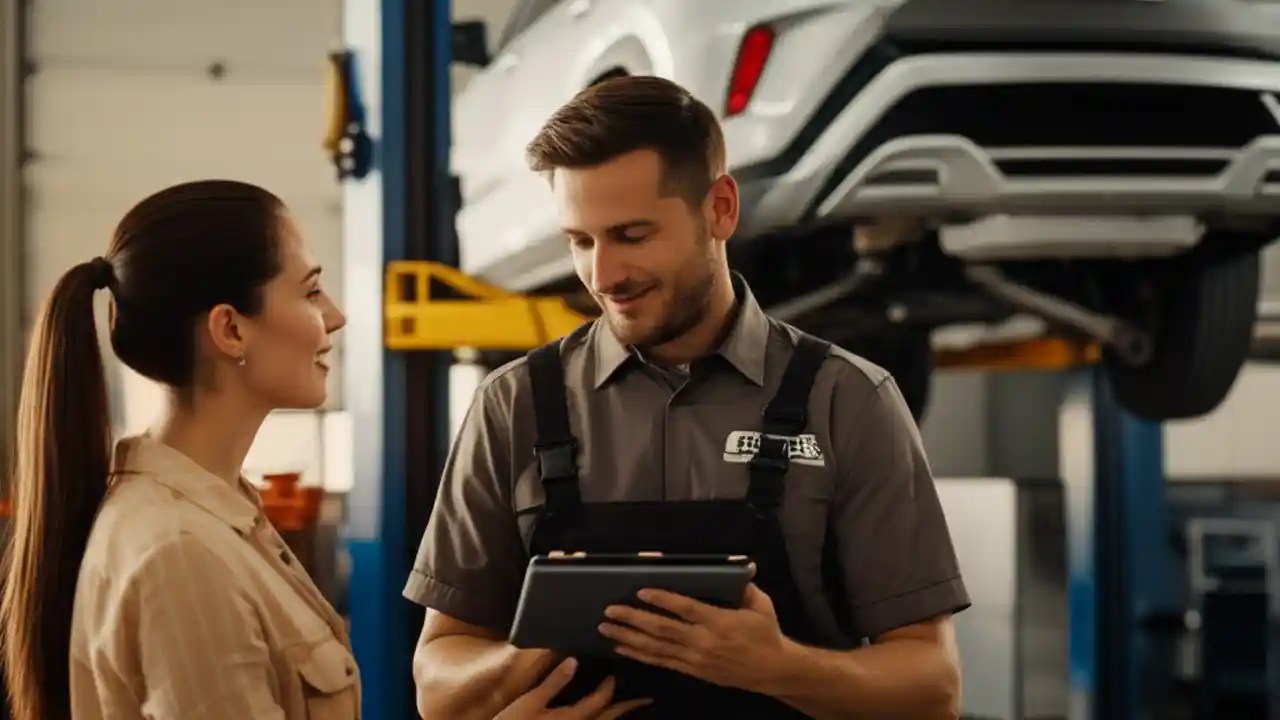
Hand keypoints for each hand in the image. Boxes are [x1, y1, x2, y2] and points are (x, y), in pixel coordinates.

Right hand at [494, 657, 653, 718]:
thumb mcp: (531, 701)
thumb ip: (554, 682)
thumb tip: (574, 660)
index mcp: (573, 718)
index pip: (601, 701)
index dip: (610, 687)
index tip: (616, 673)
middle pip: (608, 718)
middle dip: (626, 707)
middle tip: (645, 699)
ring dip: (614, 715)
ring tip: (627, 706)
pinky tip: (598, 715)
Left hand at [598, 582, 788, 692]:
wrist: (772, 671)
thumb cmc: (765, 633)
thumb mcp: (761, 606)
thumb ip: (746, 587)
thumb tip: (743, 565)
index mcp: (719, 622)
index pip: (686, 608)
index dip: (663, 599)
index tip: (642, 590)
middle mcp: (703, 642)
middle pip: (663, 630)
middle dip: (634, 619)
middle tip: (610, 610)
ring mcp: (695, 659)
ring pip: (656, 648)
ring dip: (628, 638)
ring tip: (606, 628)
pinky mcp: (691, 670)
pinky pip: (661, 662)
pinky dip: (639, 655)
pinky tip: (622, 649)